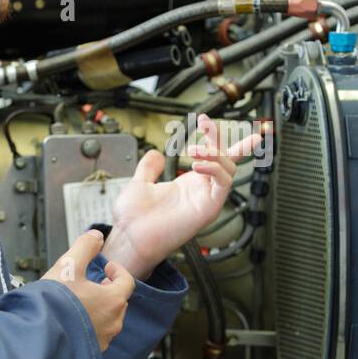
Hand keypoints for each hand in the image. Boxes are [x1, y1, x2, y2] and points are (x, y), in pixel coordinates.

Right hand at [41, 229, 134, 351]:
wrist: (37, 337)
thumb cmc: (54, 303)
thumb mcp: (68, 265)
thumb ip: (85, 247)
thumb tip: (96, 236)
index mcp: (114, 300)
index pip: (127, 281)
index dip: (117, 271)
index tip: (107, 268)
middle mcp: (113, 322)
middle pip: (118, 300)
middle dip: (108, 289)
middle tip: (94, 282)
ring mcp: (103, 339)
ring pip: (108, 319)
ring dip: (98, 308)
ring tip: (80, 301)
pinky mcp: (90, 351)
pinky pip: (96, 334)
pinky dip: (89, 325)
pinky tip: (72, 319)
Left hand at [101, 113, 261, 278]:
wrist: (129, 238)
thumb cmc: (133, 219)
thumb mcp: (140, 183)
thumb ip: (149, 168)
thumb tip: (156, 154)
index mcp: (189, 184)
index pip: (213, 160)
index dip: (217, 140)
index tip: (206, 120)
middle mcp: (201, 191)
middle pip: (227, 160)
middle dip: (219, 139)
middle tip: (204, 124)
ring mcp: (206, 200)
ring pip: (228, 169)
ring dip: (215, 153)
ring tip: (193, 149)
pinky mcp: (208, 209)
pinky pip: (222, 185)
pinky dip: (214, 170)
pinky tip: (197, 164)